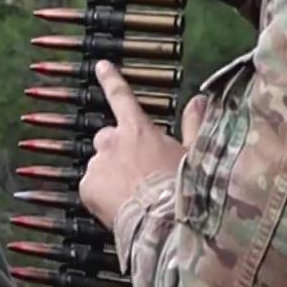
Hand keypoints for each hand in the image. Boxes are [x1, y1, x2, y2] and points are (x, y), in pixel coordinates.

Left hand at [79, 61, 207, 227]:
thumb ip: (194, 124)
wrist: (163, 221)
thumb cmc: (182, 187)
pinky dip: (101, 195)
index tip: (101, 65)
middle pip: (107, 138)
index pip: (121, 97)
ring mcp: (97, 163)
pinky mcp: (86, 185)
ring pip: (100, 165)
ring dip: (111, 175)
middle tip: (135, 172)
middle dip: (117, 150)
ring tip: (133, 195)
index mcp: (138, 130)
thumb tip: (200, 100)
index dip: (110, 79)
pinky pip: (91, 187)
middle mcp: (112, 141)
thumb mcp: (194, 153)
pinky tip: (120, 205)